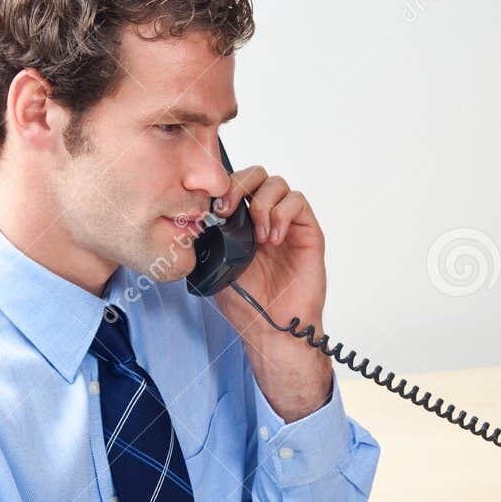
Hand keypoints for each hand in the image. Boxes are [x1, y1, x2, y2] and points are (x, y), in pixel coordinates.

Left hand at [209, 165, 332, 421]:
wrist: (273, 326)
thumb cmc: (247, 303)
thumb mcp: (215, 267)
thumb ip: (209, 239)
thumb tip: (193, 216)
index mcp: (242, 223)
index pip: (235, 185)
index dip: (223, 188)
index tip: (213, 208)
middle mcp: (265, 217)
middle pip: (256, 175)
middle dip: (239, 186)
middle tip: (228, 211)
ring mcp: (287, 223)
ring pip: (277, 184)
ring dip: (262, 204)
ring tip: (257, 236)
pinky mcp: (307, 231)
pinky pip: (298, 202)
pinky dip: (283, 214)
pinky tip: (273, 239)